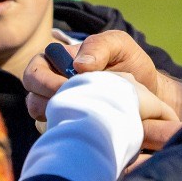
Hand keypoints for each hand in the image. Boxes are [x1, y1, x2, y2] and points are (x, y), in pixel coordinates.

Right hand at [23, 32, 181, 150]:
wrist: (148, 93)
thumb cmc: (130, 64)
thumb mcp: (119, 45)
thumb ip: (99, 46)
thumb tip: (79, 65)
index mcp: (56, 62)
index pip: (33, 72)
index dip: (44, 82)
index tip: (68, 87)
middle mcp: (52, 86)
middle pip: (33, 99)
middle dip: (51, 103)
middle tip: (78, 104)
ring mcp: (60, 109)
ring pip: (42, 120)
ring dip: (60, 119)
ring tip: (87, 116)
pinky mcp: (69, 127)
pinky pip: (57, 135)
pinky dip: (70, 132)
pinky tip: (89, 129)